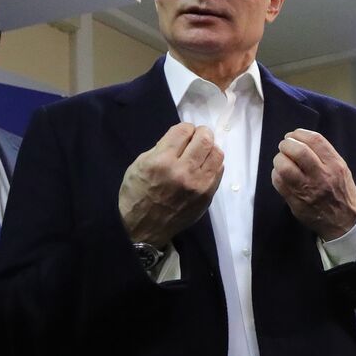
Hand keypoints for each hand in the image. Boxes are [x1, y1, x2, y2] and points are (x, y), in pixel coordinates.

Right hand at [119, 123, 223, 248]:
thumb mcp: (139, 165)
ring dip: (210, 148)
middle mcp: (183, 172)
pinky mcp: (207, 196)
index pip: (184, 131)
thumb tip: (181, 139)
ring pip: (217, 153)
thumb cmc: (137, 195)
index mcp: (162, 161)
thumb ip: (160, 148)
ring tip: (201, 152)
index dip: (185, 128)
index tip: (184, 133)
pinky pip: (219, 171)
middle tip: (197, 137)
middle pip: (205, 139)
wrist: (143, 228)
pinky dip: (213, 164)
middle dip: (202, 133)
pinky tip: (203, 167)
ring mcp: (198, 185)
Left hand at [270, 129, 355, 240]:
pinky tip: (281, 174)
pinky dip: (276, 174)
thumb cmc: (341, 192)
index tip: (293, 135)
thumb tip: (300, 139)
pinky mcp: (296, 202)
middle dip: (286, 144)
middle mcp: (322, 176)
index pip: (315, 140)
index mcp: (335, 165)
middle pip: (298, 151)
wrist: (344, 221)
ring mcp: (308, 190)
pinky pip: (279, 182)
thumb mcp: (341, 169)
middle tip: (285, 146)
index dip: (299, 133)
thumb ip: (324, 154)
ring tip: (282, 160)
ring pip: (284, 167)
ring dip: (279, 159)